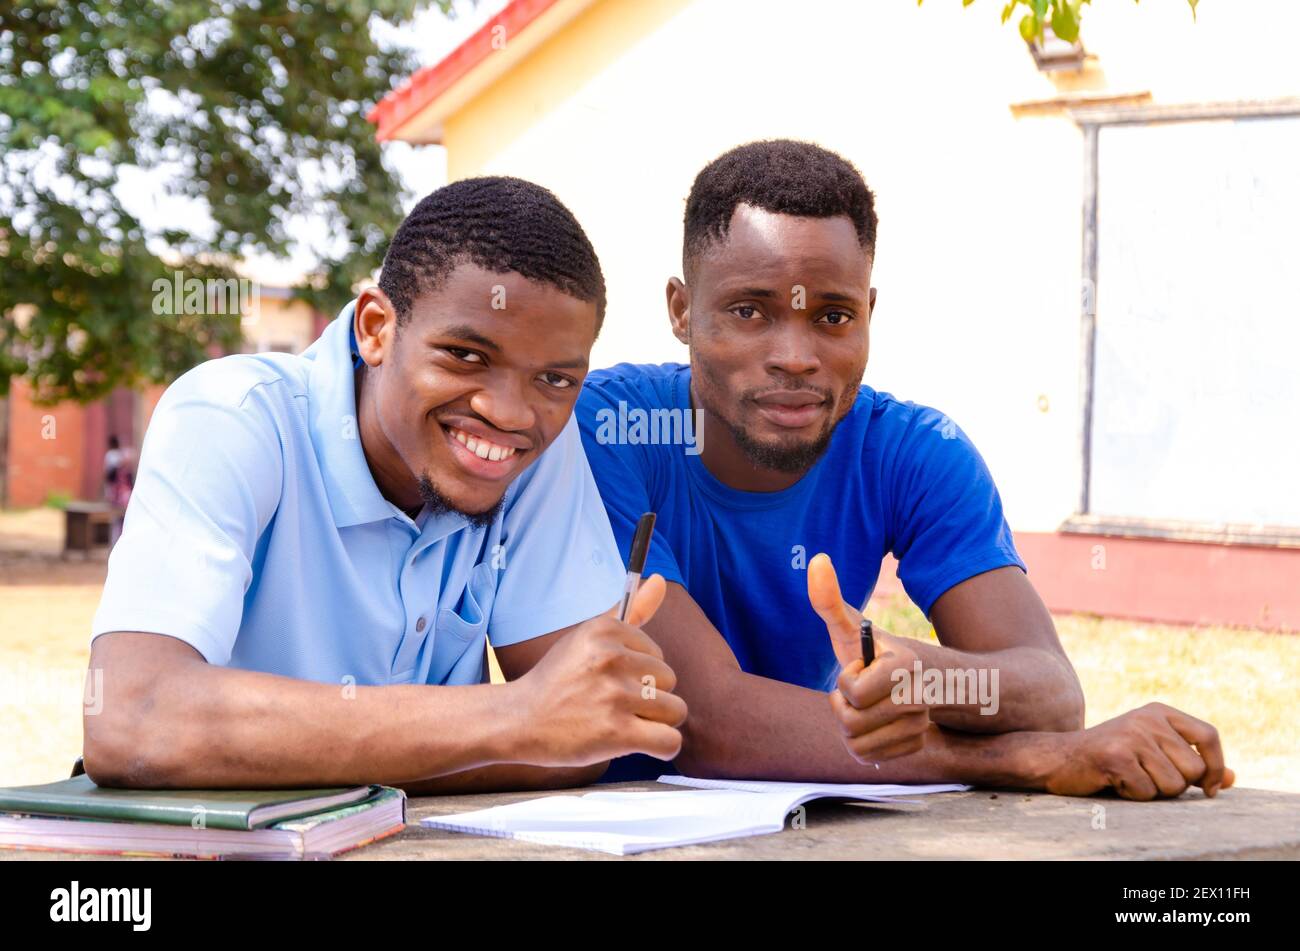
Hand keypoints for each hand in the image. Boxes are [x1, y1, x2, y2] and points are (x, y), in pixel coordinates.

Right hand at [512, 574, 687, 766]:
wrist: (518, 720)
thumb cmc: (558, 680)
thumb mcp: (589, 637)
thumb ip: (631, 611)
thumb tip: (661, 580)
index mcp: (605, 630)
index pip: (658, 654)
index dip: (638, 673)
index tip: (608, 681)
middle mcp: (611, 658)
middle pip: (670, 680)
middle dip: (649, 696)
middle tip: (613, 704)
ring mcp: (614, 695)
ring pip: (675, 710)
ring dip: (654, 722)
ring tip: (623, 723)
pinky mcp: (616, 732)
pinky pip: (669, 741)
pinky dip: (661, 746)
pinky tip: (639, 742)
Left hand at [808, 553, 929, 761]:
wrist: (917, 680)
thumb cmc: (874, 652)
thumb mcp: (852, 628)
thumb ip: (829, 600)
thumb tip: (816, 559)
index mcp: (904, 667)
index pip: (854, 693)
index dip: (847, 681)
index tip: (860, 668)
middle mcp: (920, 700)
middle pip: (853, 723)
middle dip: (844, 706)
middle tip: (858, 690)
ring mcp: (920, 727)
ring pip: (858, 745)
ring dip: (850, 727)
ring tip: (864, 706)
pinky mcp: (914, 748)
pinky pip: (868, 758)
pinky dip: (862, 744)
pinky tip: (872, 725)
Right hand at [1044, 702, 1235, 799]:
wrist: (1058, 757)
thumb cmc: (1111, 757)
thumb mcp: (1153, 752)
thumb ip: (1191, 762)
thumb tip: (1232, 779)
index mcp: (1159, 712)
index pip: (1209, 736)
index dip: (1217, 766)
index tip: (1211, 788)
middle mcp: (1147, 719)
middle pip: (1194, 768)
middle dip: (1177, 785)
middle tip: (1148, 777)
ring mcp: (1131, 736)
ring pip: (1173, 785)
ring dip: (1154, 792)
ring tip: (1129, 777)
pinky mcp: (1115, 756)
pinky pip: (1146, 792)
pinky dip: (1132, 795)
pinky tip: (1113, 781)